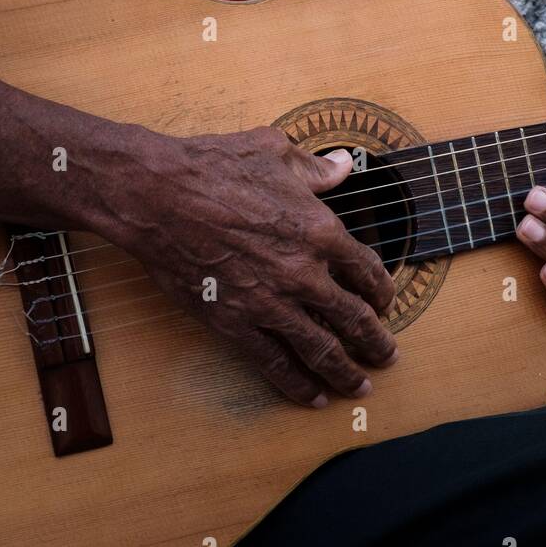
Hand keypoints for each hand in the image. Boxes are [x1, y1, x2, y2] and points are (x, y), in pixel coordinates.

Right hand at [110, 126, 396, 405]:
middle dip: (375, 341)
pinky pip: (274, 363)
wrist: (158, 195)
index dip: (382, 290)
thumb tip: (343, 165)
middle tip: (387, 354)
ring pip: (321, 349)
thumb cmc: (214, 166)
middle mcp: (303, 273)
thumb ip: (315, 168)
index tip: (385, 301)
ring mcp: (270, 303)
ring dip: (347, 371)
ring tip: (362, 385)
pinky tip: (314, 396)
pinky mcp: (235, 323)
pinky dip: (298, 384)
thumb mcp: (274, 151)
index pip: (366, 269)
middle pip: (353, 318)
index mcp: (319, 230)